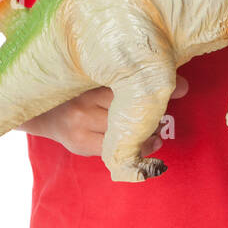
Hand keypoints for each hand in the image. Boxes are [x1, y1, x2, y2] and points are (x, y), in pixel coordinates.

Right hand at [21, 76, 188, 156]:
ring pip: (125, 132)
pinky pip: (114, 149)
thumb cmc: (77, 92)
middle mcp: (86, 100)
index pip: (130, 83)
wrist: (42, 112)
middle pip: (129, 108)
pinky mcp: (80, 142)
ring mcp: (82, 123)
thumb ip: (125, 78)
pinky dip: (134, 150)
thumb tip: (174, 81)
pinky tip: (145, 148)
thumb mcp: (97, 78)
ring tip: (157, 135)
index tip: (184, 87)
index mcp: (91, 78)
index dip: (158, 87)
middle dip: (153, 113)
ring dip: (146, 134)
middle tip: (166, 117)